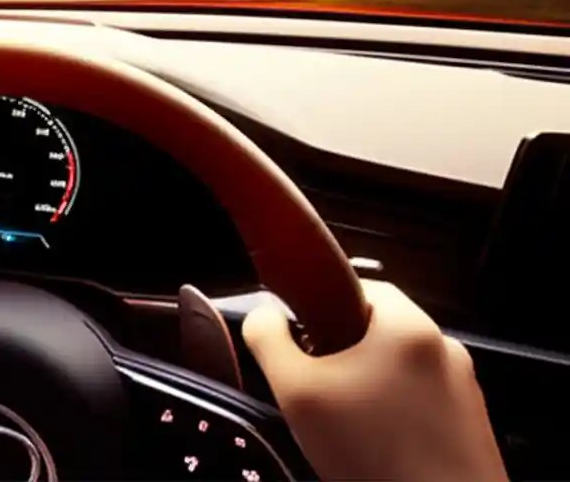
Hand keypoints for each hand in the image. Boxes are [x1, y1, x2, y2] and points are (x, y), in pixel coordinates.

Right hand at [243, 280, 506, 481]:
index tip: (300, 341)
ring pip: (399, 372)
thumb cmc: (372, 451)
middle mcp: (445, 347)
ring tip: (346, 429)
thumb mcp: (297, 392)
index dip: (321, 306)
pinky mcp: (472, 425)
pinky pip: (422, 404)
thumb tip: (263, 314)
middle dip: (343, 357)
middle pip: (378, 333)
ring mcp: (465, 388)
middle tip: (316, 391)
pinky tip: (377, 451)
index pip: (359, 285)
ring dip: (369, 389)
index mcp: (408, 325)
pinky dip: (396, 417)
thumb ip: (269, 340)